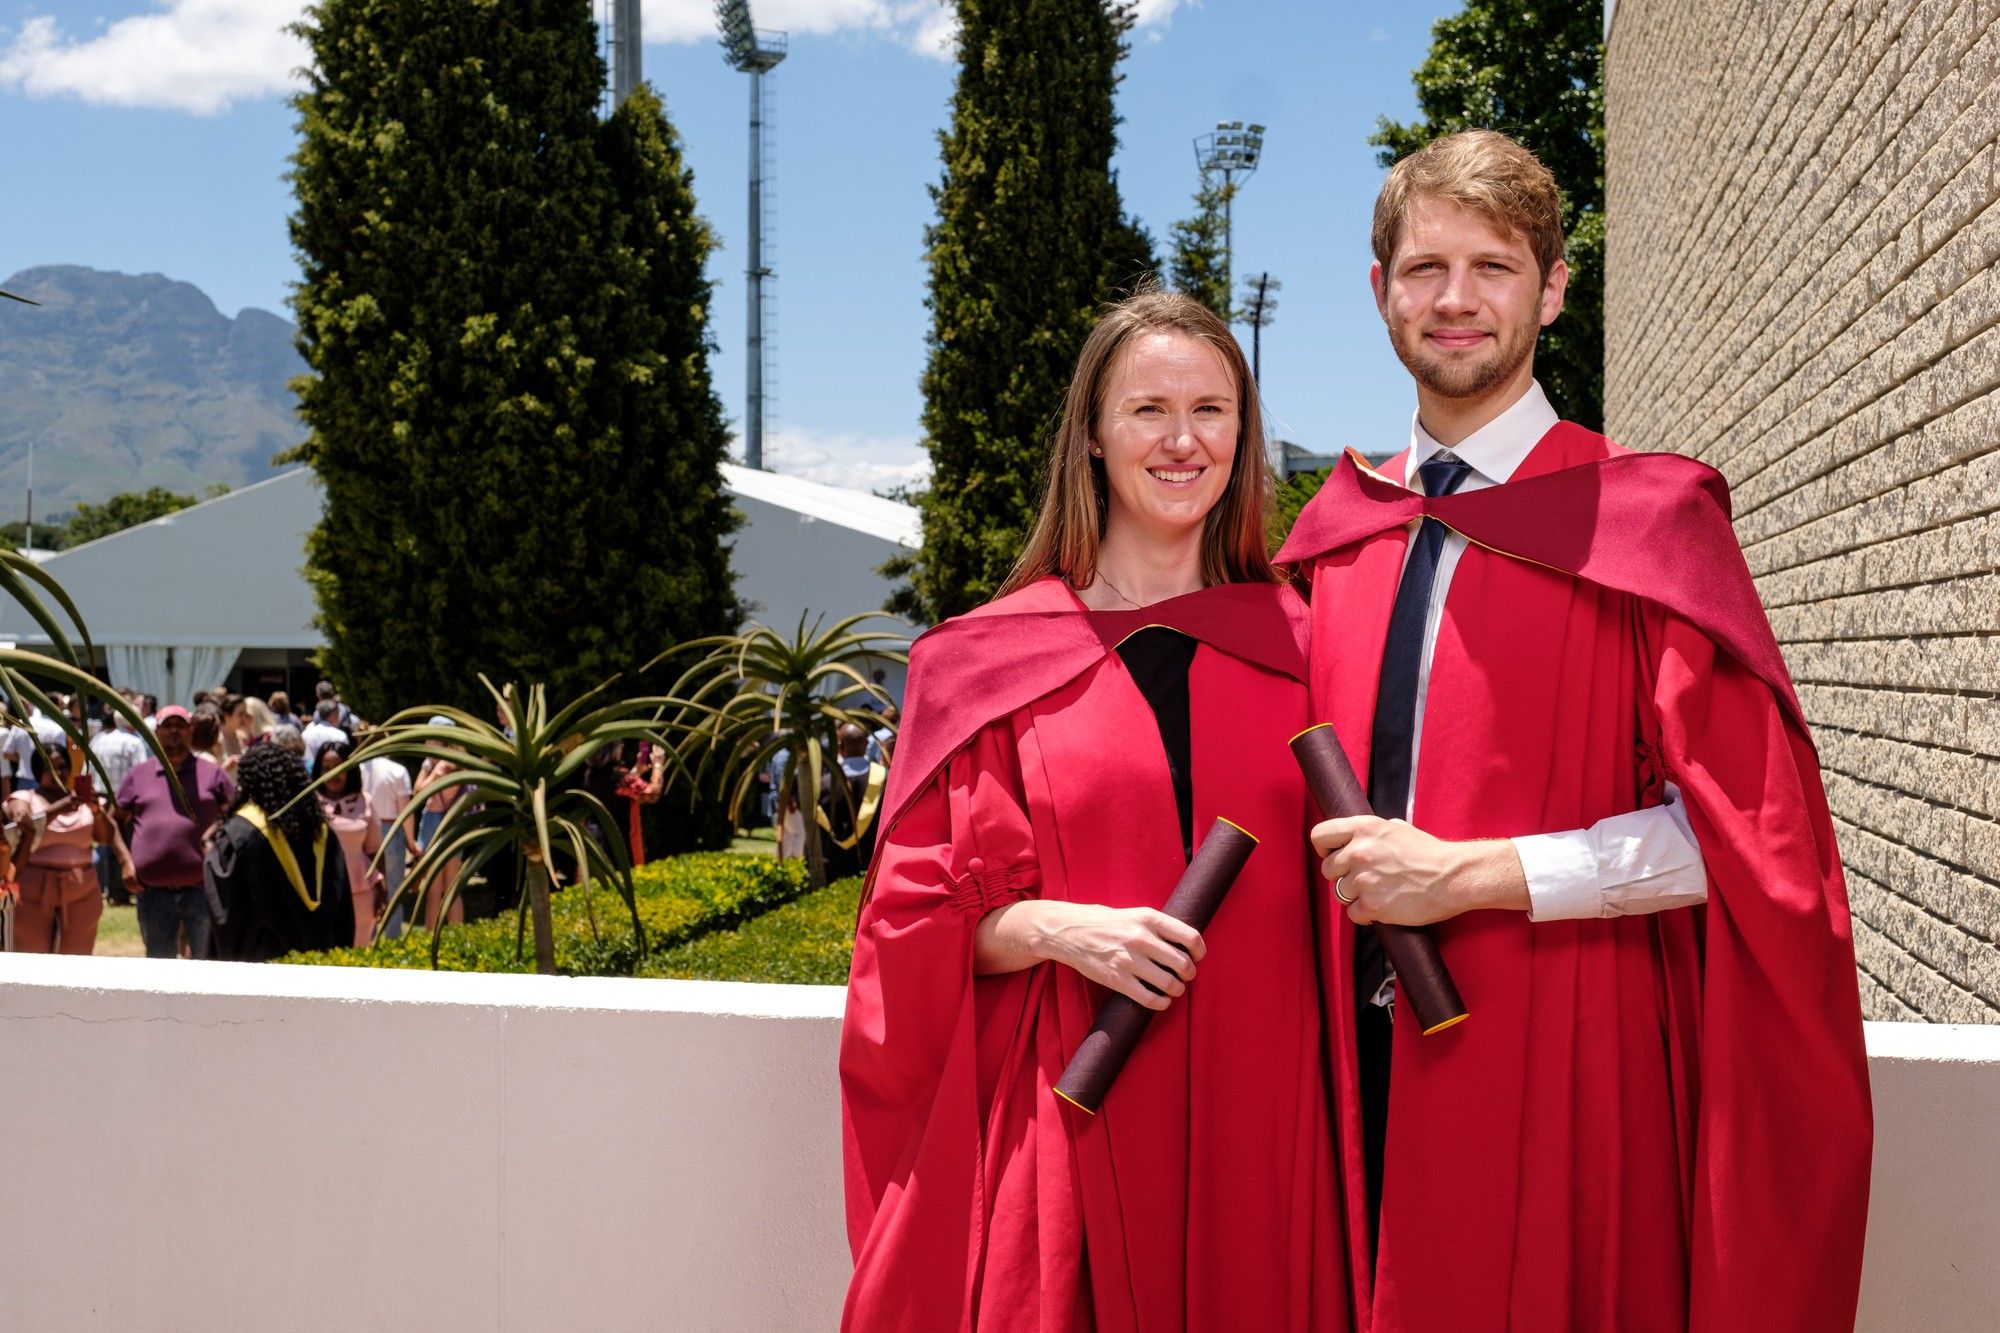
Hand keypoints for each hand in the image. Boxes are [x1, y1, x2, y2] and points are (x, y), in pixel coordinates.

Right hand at [1040, 902, 1205, 1010]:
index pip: (1190, 936)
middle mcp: (1141, 938)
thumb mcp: (1132, 913)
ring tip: (1175, 989)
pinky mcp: (1117, 979)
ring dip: (1177, 990)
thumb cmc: (1102, 921)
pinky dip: (1162, 1003)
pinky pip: (1149, 998)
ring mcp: (1128, 960)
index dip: (1200, 951)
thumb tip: (1184, 942)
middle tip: (1186, 976)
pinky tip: (1162, 1001)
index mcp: (1148, 918)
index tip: (1198, 957)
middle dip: (1189, 973)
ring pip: (1169, 983)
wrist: (1067, 931)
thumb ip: (1156, 926)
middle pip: (1183, 963)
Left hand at [1311, 816, 1527, 925]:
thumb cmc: (1429, 853)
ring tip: (1378, 892)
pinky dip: (1366, 914)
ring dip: (1355, 896)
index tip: (1334, 855)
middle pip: (1328, 870)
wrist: (1452, 877)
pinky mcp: (1372, 905)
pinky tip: (1383, 907)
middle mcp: (1359, 852)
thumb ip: (1370, 833)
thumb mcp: (1396, 828)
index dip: (1324, 849)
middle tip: (1364, 879)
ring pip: (1339, 893)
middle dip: (1343, 876)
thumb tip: (1354, 837)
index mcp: (1363, 828)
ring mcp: (1364, 879)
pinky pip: (1353, 914)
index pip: (1320, 836)